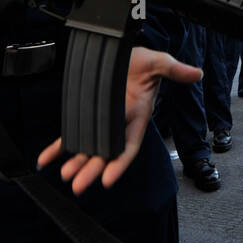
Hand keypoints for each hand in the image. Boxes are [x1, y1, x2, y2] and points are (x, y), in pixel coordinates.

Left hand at [37, 46, 202, 193]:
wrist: (127, 55)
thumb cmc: (145, 62)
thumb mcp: (160, 62)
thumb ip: (174, 69)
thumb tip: (196, 73)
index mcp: (137, 116)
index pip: (128, 145)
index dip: (119, 163)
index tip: (108, 179)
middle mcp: (119, 123)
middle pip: (104, 152)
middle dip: (91, 170)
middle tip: (78, 186)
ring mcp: (102, 121)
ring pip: (87, 147)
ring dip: (76, 162)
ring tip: (65, 175)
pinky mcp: (86, 113)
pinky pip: (69, 134)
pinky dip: (57, 148)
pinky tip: (45, 160)